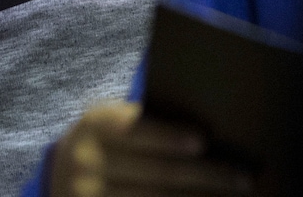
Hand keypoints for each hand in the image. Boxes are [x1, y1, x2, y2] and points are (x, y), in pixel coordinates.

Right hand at [48, 102, 251, 196]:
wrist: (59, 178)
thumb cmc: (105, 144)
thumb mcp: (111, 124)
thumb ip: (143, 123)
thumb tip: (209, 135)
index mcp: (94, 126)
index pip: (136, 130)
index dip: (168, 137)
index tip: (203, 140)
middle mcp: (87, 164)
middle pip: (158, 175)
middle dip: (207, 178)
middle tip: (244, 179)